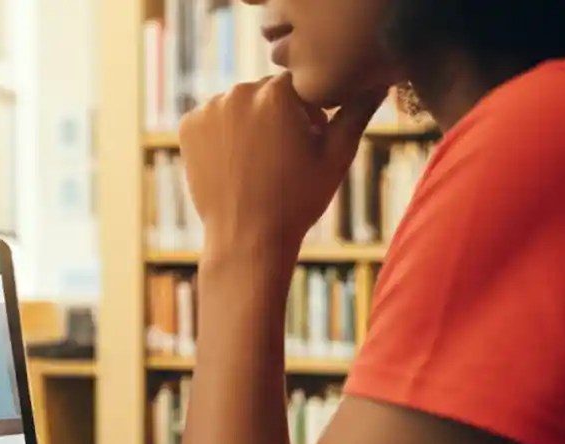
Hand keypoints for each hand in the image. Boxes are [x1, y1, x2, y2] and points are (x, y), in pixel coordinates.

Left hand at [178, 74, 384, 284]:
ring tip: (258, 162)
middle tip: (283, 156)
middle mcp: (239, 92)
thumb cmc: (297, 200)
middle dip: (279, 114)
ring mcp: (209, 109)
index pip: (302, 84)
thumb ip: (357, 111)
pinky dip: (223, 132)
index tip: (308, 142)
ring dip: (250, 121)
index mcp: (277, 93)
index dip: (311, 112)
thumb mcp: (337, 155)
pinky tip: (234, 161)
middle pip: (267, 91)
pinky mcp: (188, 126)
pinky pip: (213, 118)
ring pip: (239, 103)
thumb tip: (376, 83)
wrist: (246, 239)